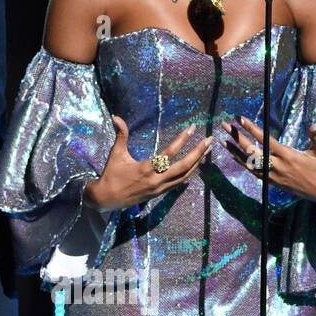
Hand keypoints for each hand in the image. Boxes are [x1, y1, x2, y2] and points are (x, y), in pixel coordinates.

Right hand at [83, 115, 212, 211]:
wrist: (107, 199)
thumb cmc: (111, 174)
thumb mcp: (115, 154)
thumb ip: (121, 135)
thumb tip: (116, 116)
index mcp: (146, 168)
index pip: (170, 152)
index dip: (182, 139)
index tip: (192, 128)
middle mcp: (156, 180)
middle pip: (184, 166)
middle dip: (198, 152)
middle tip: (209, 140)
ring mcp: (160, 188)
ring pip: (184, 176)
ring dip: (197, 163)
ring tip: (207, 151)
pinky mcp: (159, 193)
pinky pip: (178, 183)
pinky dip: (189, 173)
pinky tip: (196, 165)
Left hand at [220, 117, 315, 203]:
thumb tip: (313, 125)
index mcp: (289, 156)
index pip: (266, 140)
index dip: (252, 129)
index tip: (240, 119)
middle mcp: (278, 167)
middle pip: (252, 151)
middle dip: (237, 137)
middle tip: (225, 125)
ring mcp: (274, 176)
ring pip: (249, 163)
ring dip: (235, 151)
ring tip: (222, 141)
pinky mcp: (273, 183)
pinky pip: (254, 172)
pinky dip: (243, 164)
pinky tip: (234, 156)